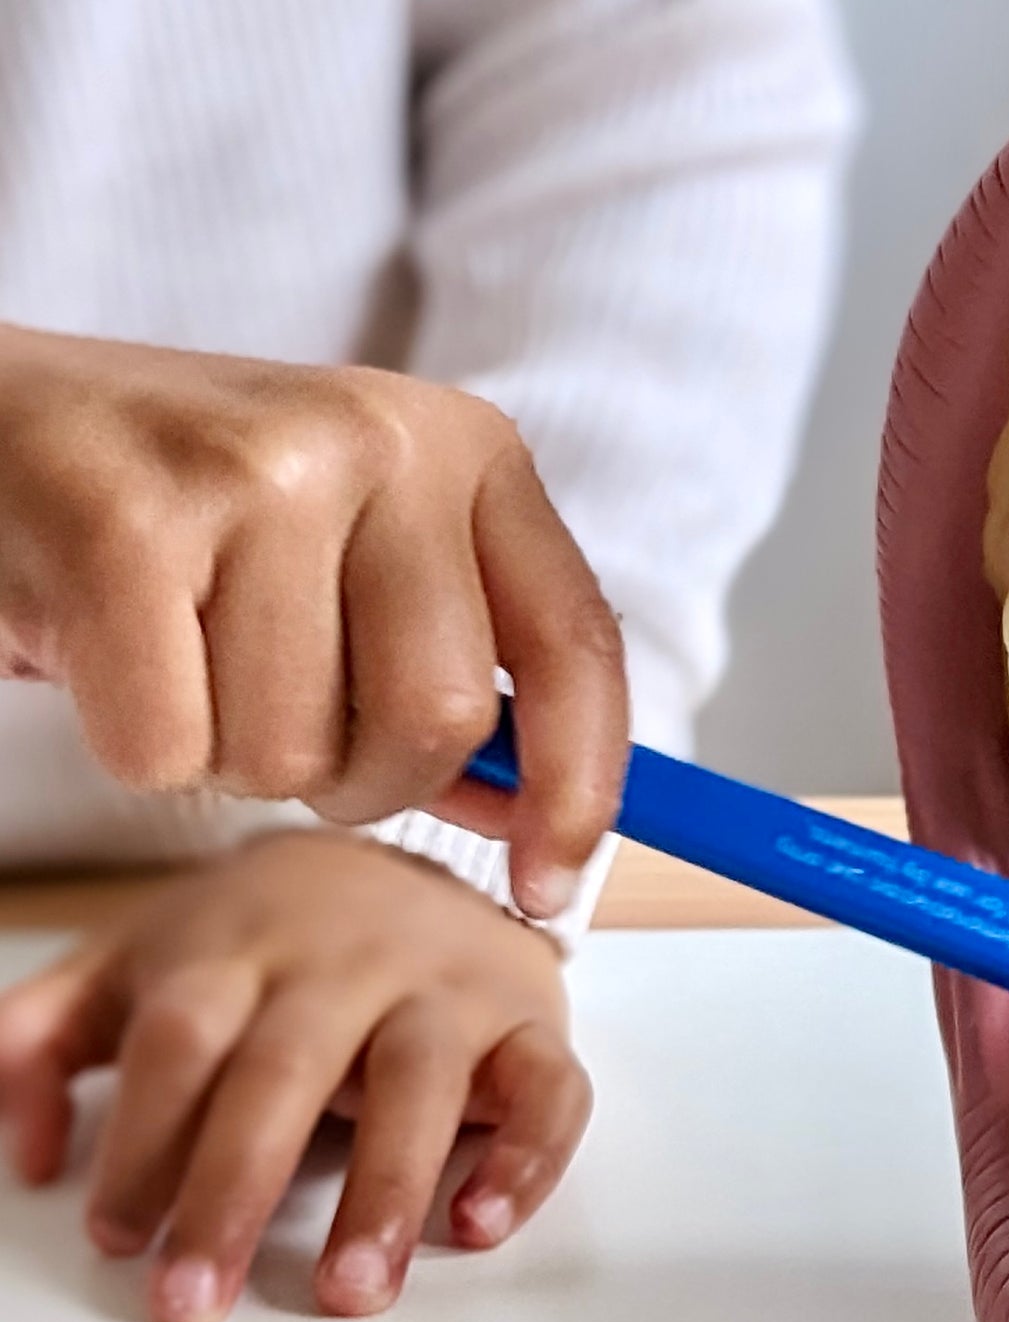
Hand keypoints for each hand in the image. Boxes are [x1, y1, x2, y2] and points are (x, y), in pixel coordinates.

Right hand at [0, 326, 624, 914]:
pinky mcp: (128, 527)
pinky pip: (170, 752)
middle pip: (434, 721)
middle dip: (355, 780)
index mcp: (468, 447)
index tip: (550, 880)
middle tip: (279, 725)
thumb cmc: (192, 516)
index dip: (579, 785)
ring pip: (292, 753)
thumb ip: (449, 678)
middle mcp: (383, 440)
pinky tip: (116, 659)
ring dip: (231, 760)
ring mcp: (260, 473)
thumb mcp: (355, 562)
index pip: (576, 646)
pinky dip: (138, 750)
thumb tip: (537, 821)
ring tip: (183, 662)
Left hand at [0, 830, 589, 1321]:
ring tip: (352, 1289)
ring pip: (422, 1080)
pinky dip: (527, 1157)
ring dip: (386, 1189)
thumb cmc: (268, 939)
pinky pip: (551, 1087)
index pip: (182, 1039)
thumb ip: (47, 1034)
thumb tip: (26, 1147)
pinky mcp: (532, 1020)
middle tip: (196, 1297)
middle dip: (237, 1191)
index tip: (118, 1235)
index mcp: (242, 945)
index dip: (145, 1140)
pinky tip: (481, 1222)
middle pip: (287, 1068)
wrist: (420, 861)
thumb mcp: (141, 959)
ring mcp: (448, 987)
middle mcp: (349, 960)